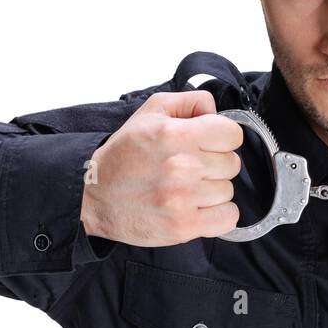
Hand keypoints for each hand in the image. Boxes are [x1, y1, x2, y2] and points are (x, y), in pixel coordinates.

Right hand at [80, 90, 243, 245]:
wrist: (94, 196)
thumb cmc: (124, 155)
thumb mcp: (151, 112)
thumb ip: (190, 101)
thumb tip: (215, 111)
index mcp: (175, 134)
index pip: (233, 134)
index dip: (222, 138)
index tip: (208, 144)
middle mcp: (182, 166)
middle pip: (232, 163)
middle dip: (215, 164)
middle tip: (191, 168)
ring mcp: (183, 198)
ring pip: (228, 190)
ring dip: (213, 190)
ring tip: (186, 189)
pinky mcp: (183, 226)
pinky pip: (228, 218)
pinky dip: (219, 215)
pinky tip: (198, 208)